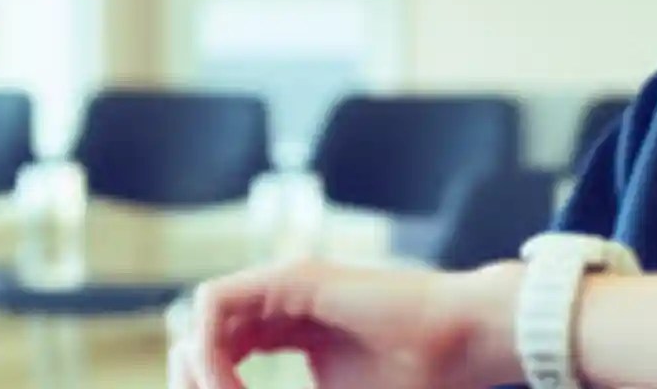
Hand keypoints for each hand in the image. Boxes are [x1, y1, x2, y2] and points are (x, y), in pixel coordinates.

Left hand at [169, 258, 526, 388]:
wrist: (460, 342)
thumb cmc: (416, 377)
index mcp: (293, 329)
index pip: (226, 356)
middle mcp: (283, 302)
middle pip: (206, 338)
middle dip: (196, 382)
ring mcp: (286, 285)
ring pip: (204, 321)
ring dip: (201, 371)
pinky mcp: (291, 278)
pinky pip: (215, 303)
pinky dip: (209, 348)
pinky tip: (230, 386)